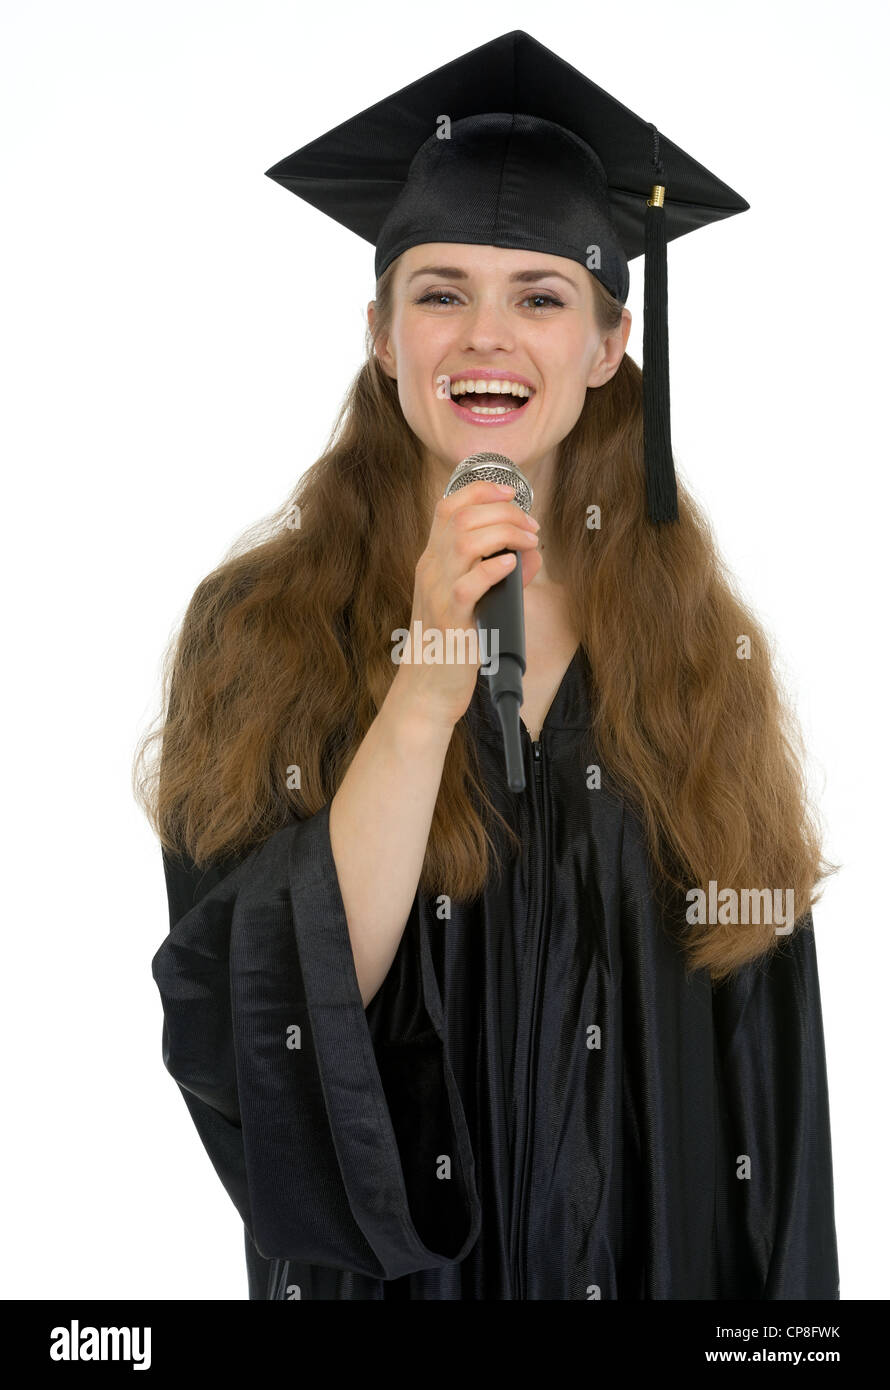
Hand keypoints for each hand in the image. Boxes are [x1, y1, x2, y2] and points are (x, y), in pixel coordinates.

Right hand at [388, 480, 541, 730]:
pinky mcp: (450, 618)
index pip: (447, 506)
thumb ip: (501, 574)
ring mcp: (437, 592)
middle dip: (505, 511)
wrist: (428, 686)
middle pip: (463, 516)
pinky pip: (469, 583)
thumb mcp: (474, 600)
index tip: (512, 493)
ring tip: (528, 542)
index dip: (480, 490)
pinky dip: (495, 568)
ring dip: (506, 533)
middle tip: (531, 526)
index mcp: (433, 560)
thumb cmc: (453, 642)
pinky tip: (512, 566)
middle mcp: (431, 569)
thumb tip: (532, 554)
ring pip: (466, 540)